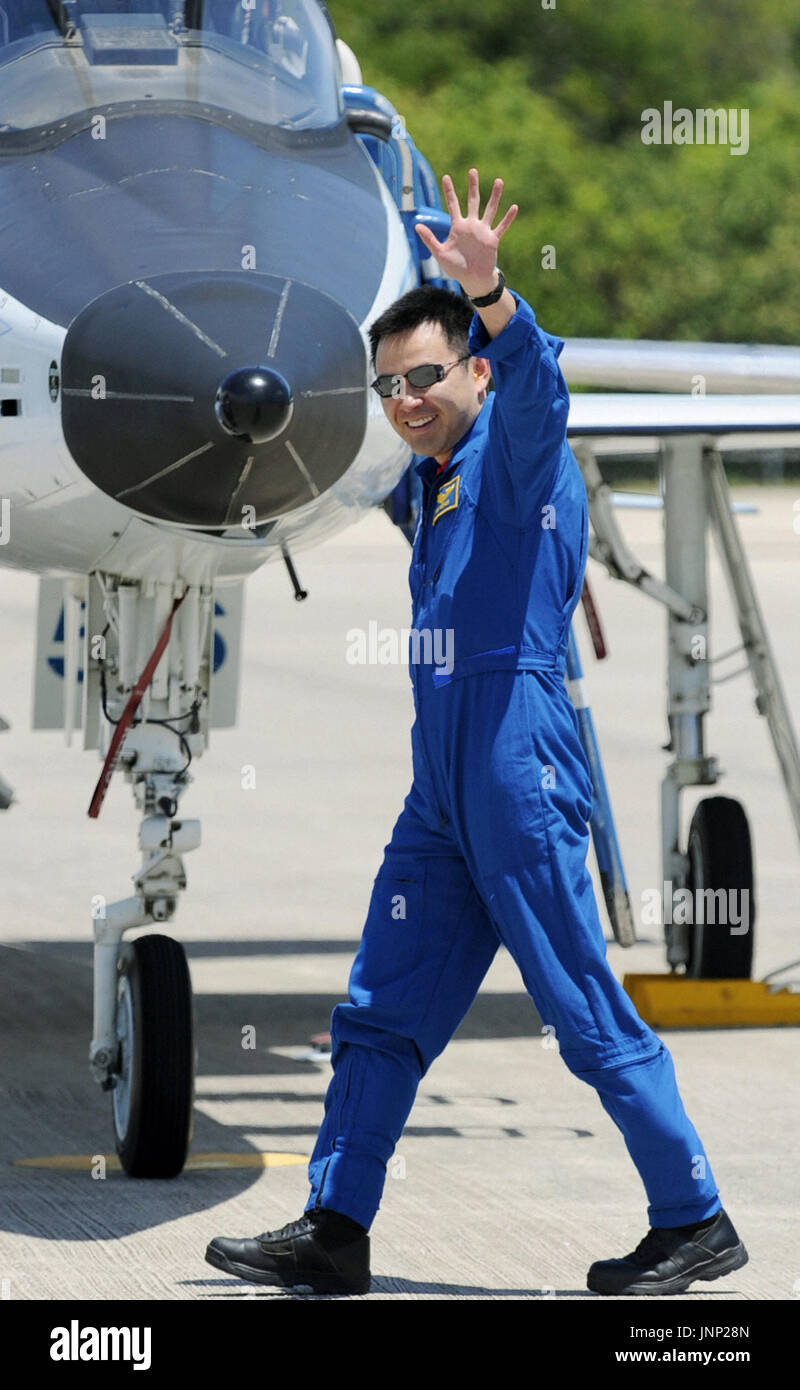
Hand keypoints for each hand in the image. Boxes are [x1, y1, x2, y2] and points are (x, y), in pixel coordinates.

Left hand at [415, 168, 518, 297]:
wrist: (472, 280)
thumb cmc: (456, 268)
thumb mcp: (440, 253)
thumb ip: (429, 239)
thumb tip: (416, 225)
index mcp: (458, 227)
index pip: (453, 204)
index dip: (449, 191)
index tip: (446, 177)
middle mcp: (471, 225)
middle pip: (472, 201)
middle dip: (473, 186)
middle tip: (473, 170)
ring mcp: (483, 231)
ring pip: (490, 210)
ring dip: (494, 196)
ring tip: (499, 181)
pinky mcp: (492, 239)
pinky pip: (501, 227)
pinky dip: (508, 218)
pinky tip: (514, 207)